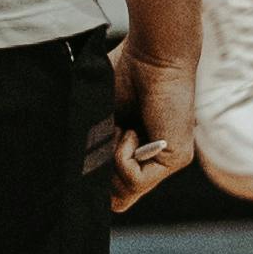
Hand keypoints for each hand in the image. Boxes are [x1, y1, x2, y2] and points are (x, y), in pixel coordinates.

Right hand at [103, 35, 196, 210]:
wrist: (152, 54)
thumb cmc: (125, 76)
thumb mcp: (100, 120)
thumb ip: (93, 151)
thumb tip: (78, 181)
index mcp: (137, 153)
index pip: (114, 192)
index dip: (93, 182)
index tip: (88, 152)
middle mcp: (153, 162)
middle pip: (116, 199)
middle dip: (99, 172)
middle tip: (106, 136)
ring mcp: (165, 163)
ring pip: (123, 193)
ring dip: (110, 160)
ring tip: (119, 128)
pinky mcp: (175, 159)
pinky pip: (134, 180)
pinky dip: (122, 156)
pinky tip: (130, 130)